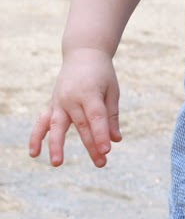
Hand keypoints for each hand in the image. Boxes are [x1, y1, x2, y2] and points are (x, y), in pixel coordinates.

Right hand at [29, 49, 121, 167]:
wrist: (82, 55)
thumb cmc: (102, 75)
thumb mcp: (112, 91)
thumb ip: (111, 116)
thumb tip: (115, 140)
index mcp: (89, 93)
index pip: (96, 117)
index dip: (101, 134)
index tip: (107, 150)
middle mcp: (71, 98)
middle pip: (81, 126)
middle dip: (91, 146)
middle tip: (101, 163)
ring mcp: (59, 102)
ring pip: (56, 126)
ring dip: (56, 145)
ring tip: (56, 163)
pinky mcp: (52, 105)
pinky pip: (42, 123)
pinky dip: (37, 137)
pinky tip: (34, 153)